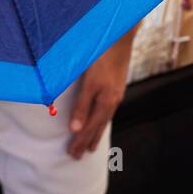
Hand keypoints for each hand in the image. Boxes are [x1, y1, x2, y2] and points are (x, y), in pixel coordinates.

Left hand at [67, 34, 132, 158]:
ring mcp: (116, 94)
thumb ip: (82, 105)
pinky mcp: (116, 87)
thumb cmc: (102, 57)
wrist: (120, 38)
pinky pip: (108, 111)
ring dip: (96, 133)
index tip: (72, 153)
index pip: (90, 127)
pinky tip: (100, 120)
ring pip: (105, 119)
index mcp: (105, 101)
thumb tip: (75, 128)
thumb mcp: (89, 82)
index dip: (80, 140)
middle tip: (79, 156)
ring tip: (91, 145)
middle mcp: (113, 100)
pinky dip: (102, 121)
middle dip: (88, 141)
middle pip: (98, 126)